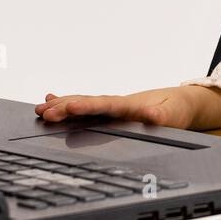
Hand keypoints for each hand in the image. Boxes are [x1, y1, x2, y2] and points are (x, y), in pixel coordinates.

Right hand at [34, 87, 200, 130]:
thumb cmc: (175, 109)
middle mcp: (117, 104)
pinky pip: (84, 106)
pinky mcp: (108, 110)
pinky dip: (67, 102)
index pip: (105, 105)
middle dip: (65, 107)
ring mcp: (111, 106)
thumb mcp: (173, 116)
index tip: (71, 106)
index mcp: (130, 106)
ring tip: (40, 109)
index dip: (87, 106)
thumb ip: (161, 117)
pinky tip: (50, 101)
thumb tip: (153, 117)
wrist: (180, 102)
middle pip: (87, 104)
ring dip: (61, 106)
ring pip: (82, 103)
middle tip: (44, 112)